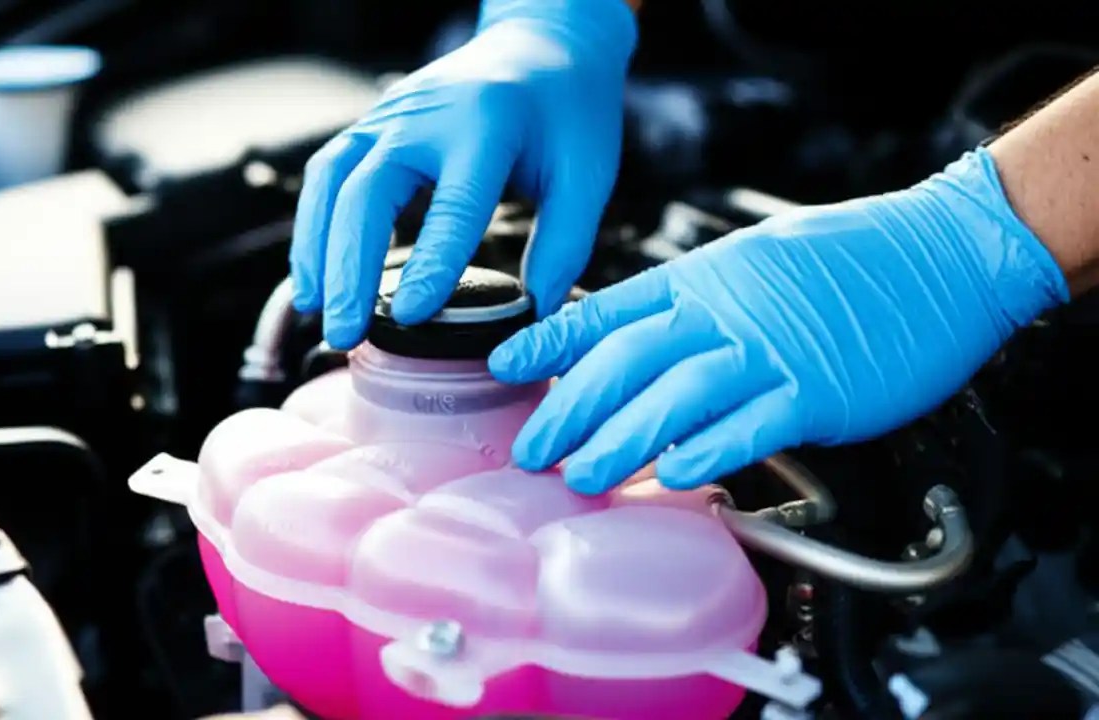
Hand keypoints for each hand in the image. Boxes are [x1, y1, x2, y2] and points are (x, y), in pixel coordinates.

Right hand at [289, 0, 636, 348]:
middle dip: (350, 267)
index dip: (431, 262)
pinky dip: (314, 227)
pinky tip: (316, 276)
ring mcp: (389, 115)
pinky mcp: (370, 125)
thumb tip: (533, 319)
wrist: (540, 47)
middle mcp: (426, 115)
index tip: (411, 316)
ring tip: (315, 310)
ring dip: (317, 249)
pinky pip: (327, 175)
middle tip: (345, 332)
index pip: (453, 203)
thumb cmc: (566, 113)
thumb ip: (562, 247)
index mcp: (488, 125)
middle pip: (368, 190)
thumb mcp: (587, 176)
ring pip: (332, 180)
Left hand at [490, 148, 1068, 492]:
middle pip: (628, 360)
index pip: (611, 310)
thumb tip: (641, 336)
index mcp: (705, 277)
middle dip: (570, 407)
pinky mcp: (819, 388)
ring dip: (622, 440)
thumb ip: (697, 301)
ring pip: (677, 396)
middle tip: (532, 449)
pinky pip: (752, 423)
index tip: (506, 364)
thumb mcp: (756, 262)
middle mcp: (727, 311)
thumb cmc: (854, 259)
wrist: (943, 252)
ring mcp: (772, 349)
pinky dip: (710, 449)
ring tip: (581, 476)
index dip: (552, 340)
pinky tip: (674, 476)